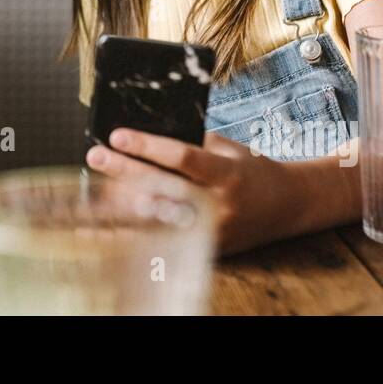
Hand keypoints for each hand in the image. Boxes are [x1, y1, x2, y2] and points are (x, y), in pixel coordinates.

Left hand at [84, 128, 300, 255]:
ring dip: (123, 203)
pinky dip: (137, 230)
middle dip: (125, 171)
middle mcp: (217, 206)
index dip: (147, 146)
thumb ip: (194, 142)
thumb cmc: (252, 170)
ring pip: (158, 219)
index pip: (181, 158)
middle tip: (96, 156)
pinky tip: (113, 222)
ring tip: (97, 188)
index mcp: (226, 174)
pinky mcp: (204, 250)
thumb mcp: (229, 149)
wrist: (286, 207)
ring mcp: (210, 232)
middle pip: (162, 187)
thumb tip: (148, 134)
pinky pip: (165, 240)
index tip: (117, 135)